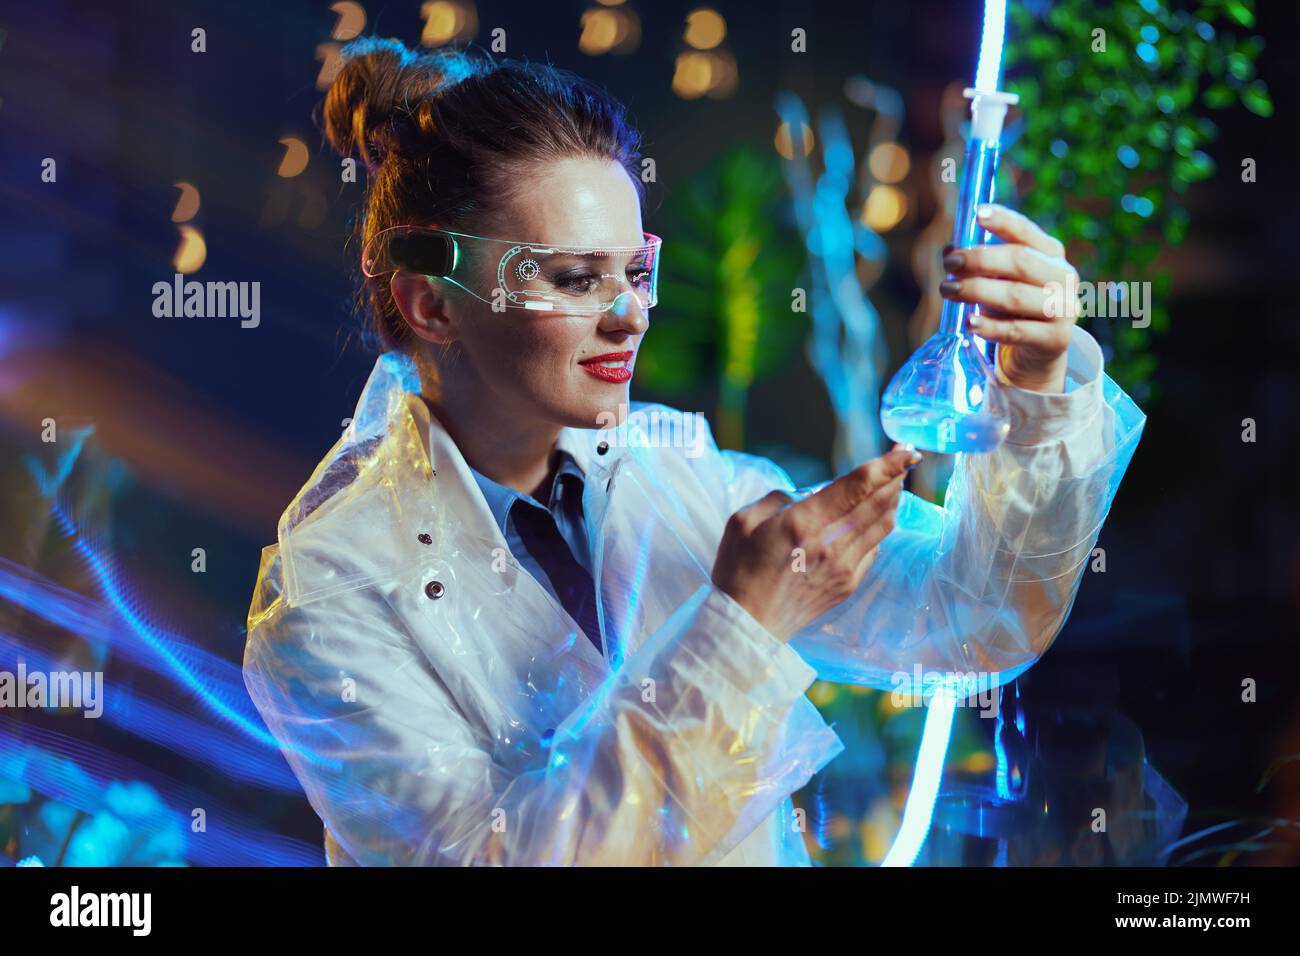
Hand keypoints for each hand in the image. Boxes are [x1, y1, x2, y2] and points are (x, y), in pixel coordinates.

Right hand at [711, 444, 919, 641]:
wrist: (747, 624)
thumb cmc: (738, 571)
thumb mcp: (742, 522)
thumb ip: (776, 499)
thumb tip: (802, 496)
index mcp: (805, 522)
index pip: (858, 485)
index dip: (887, 464)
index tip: (906, 451)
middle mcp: (832, 543)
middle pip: (879, 502)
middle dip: (897, 476)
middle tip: (906, 458)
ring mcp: (844, 566)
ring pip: (883, 526)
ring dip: (893, 501)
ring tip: (895, 483)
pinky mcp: (848, 584)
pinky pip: (874, 549)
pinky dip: (880, 529)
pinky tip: (876, 519)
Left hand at [939, 203, 1078, 392]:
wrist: (1035, 356)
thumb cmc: (1011, 311)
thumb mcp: (996, 283)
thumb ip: (978, 265)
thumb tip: (949, 251)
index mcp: (1051, 255)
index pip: (1027, 233)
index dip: (1004, 221)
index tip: (977, 214)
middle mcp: (1063, 278)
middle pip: (1020, 262)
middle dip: (980, 260)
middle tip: (950, 263)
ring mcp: (1064, 309)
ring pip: (1016, 296)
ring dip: (977, 291)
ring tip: (948, 290)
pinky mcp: (1056, 339)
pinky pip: (1017, 331)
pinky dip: (990, 326)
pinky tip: (969, 323)